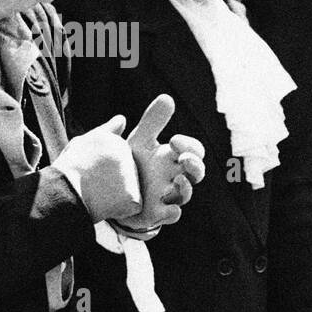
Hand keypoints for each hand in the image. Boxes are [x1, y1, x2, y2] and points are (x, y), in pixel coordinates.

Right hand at [52, 115, 141, 222]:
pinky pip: (131, 208)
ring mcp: (133, 176)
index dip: (102, 171)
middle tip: (94, 185)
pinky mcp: (135, 197)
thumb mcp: (83, 142)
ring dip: (117, 197)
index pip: (118, 161)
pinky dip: (120, 211)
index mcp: (117, 142)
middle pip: (126, 175)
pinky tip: (105, 206)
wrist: (65, 190)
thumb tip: (123, 119)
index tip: (89, 173)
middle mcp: (129, 156)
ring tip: (98, 195)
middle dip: (113, 183)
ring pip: (129, 191)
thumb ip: (106, 130)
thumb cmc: (69, 168)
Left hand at [115, 94, 205, 230]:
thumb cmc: (134, 164)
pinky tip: (169, 207)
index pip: (194, 151)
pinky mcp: (157, 213)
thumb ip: (153, 121)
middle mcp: (176, 177)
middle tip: (184, 159)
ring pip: (186, 194)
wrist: (114, 192)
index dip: (190, 146)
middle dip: (195, 166)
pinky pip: (172, 215)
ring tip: (178, 180)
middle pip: (197, 173)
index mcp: (174, 158)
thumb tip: (167, 97)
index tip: (173, 140)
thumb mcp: (141, 141)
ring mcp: (168, 196)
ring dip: (185, 188)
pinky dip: (172, 212)